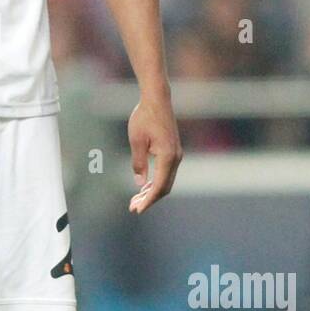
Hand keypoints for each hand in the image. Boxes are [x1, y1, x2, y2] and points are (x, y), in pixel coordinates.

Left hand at [127, 92, 182, 213]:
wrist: (157, 100)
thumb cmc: (144, 117)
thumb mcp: (136, 140)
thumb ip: (138, 163)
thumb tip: (140, 183)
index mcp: (168, 157)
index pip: (159, 186)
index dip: (148, 200)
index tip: (137, 210)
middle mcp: (176, 158)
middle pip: (164, 187)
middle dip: (149, 200)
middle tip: (132, 208)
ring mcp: (176, 155)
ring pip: (166, 181)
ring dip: (152, 192)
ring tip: (135, 200)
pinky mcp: (173, 151)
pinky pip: (166, 173)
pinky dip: (156, 182)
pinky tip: (144, 187)